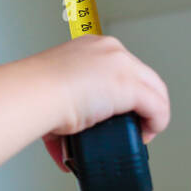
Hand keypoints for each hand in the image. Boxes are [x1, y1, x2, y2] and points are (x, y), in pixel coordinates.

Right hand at [37, 35, 170, 171]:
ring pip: (155, 90)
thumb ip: (65, 112)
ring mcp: (122, 66)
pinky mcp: (130, 87)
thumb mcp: (53, 94)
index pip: (121, 67)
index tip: (117, 111)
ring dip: (150, 113)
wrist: (33, 94)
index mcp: (89, 48)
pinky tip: (146, 134)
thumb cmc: (33, 94)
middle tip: (133, 123)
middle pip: (143, 76)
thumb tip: (65, 142)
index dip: (124, 92)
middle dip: (140, 103)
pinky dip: (156, 124)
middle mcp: (109, 51)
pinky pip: (157, 107)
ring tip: (141, 131)